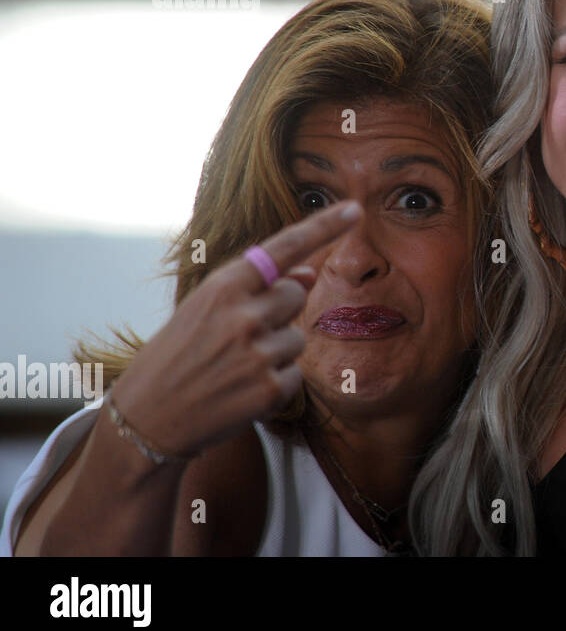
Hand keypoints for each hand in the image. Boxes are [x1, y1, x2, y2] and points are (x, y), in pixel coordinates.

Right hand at [108, 200, 361, 458]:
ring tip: (233, 369)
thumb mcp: (206, 310)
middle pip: (296, 295)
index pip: (283, 248)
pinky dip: (274, 385)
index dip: (323, 227)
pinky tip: (240, 392)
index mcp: (223, 287)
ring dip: (276, 352)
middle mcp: (244, 315)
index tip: (354, 210)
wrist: (145, 420)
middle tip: (237, 337)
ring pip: (298, 338)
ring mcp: (259, 353)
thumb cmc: (177, 356)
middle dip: (278, 312)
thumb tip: (308, 274)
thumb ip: (257, 289)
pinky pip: (295, 375)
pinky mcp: (270, 389)